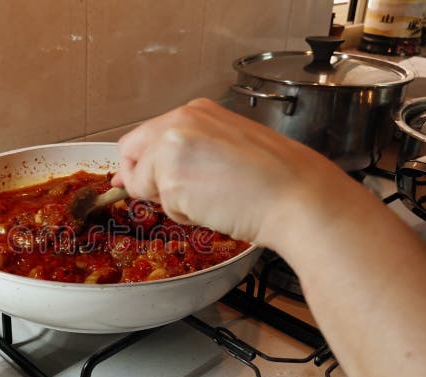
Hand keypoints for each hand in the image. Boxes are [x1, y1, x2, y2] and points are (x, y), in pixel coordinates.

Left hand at [111, 98, 354, 245]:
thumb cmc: (272, 179)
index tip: (153, 180)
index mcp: (195, 111)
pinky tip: (215, 207)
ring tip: (213, 198)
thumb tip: (128, 174)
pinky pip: (162, 207)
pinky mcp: (171, 179)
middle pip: (130, 154)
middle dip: (148, 180)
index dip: (144, 164)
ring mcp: (171, 148)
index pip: (145, 137)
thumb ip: (182, 152)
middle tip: (189, 193)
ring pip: (143, 184)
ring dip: (171, 201)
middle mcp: (178, 122)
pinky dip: (184, 215)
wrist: (296, 196)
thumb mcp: (224, 146)